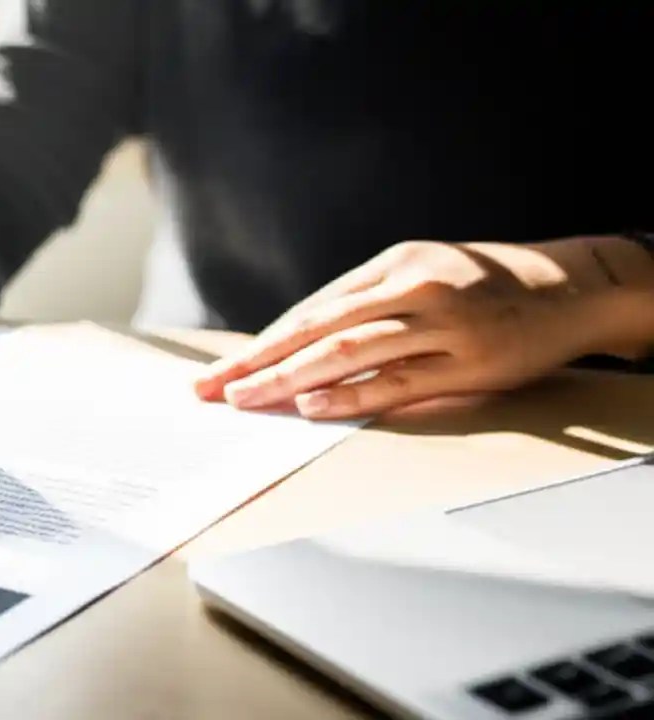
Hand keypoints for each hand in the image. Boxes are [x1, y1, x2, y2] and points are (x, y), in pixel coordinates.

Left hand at [194, 238, 640, 419]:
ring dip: (288, 379)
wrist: (569, 289)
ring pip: (347, 353)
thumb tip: (299, 343)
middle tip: (212, 389)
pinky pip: (397, 381)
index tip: (221, 370)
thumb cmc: (482, 287)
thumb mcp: (422, 274)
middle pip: (315, 328)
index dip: (261, 343)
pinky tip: (311, 407)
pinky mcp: (468, 362)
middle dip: (257, 361)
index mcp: (393, 264)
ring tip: (245, 400)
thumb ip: (367, 303)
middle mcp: (410, 287)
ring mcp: (440, 323)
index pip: (311, 311)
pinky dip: (351, 395)